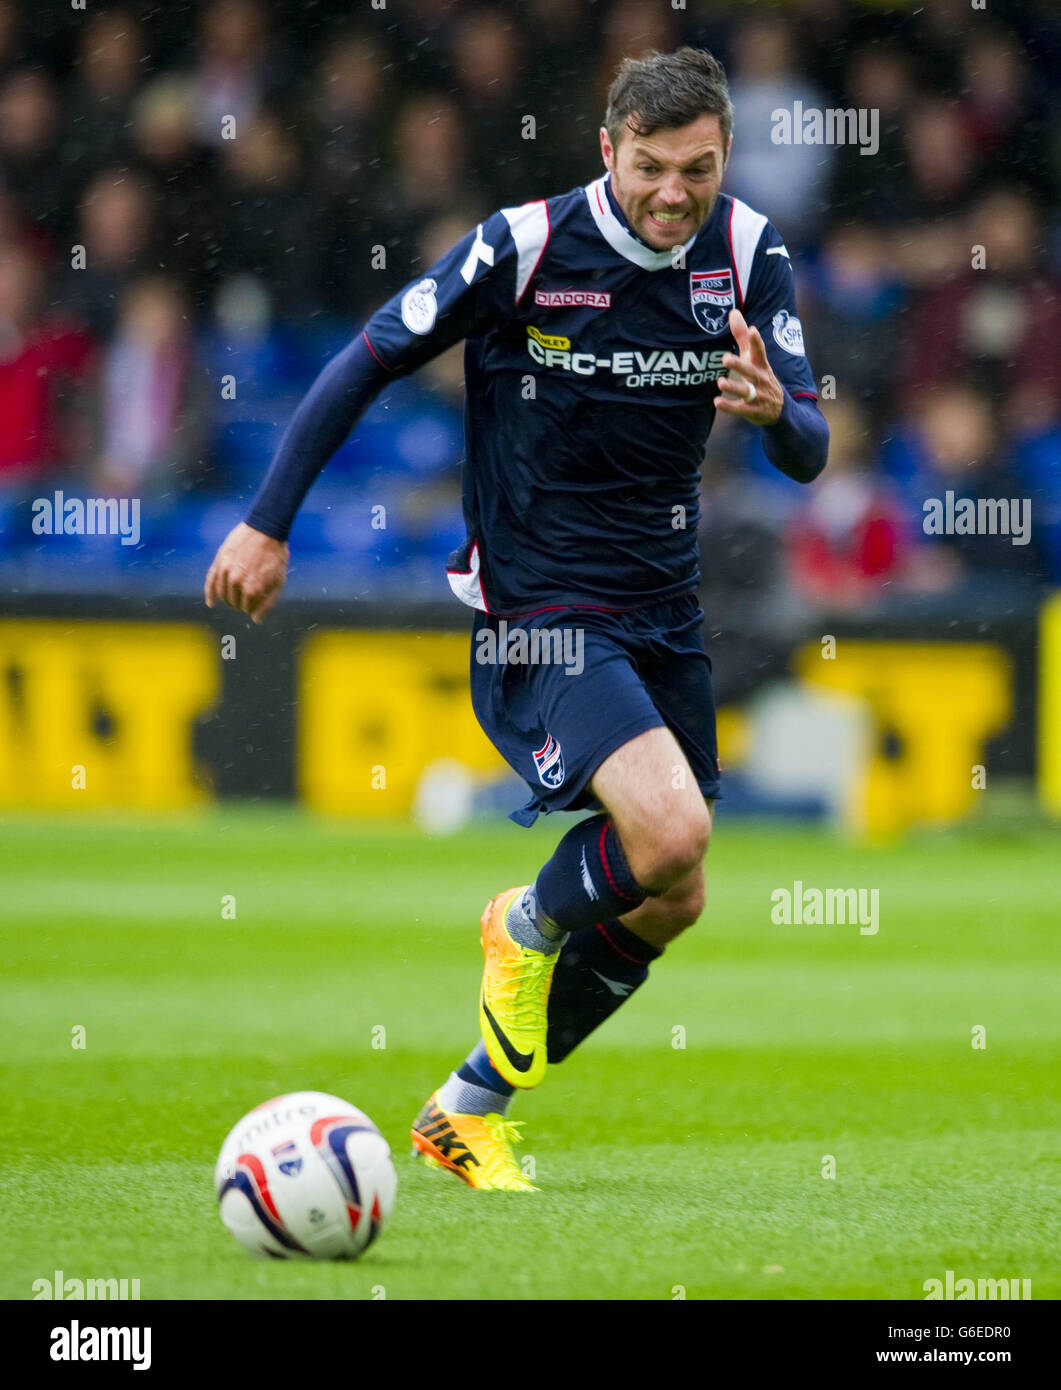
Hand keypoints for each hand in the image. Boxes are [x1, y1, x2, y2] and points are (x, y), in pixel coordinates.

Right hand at [204, 522, 288, 623]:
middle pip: (234, 602)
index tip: (258, 601)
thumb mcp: (278, 580)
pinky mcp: (219, 561)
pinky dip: (209, 594)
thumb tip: (256, 619)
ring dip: (229, 598)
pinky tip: (211, 603)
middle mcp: (237, 581)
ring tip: (237, 595)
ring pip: (223, 594)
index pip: (248, 609)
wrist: (266, 529)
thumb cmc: (276, 556)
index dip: (253, 607)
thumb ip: (268, 602)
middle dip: (241, 603)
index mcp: (253, 588)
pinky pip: (210, 581)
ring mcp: (226, 571)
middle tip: (249, 596)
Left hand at [713, 309, 783, 425]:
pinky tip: (717, 402)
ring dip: (733, 387)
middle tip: (725, 359)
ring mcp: (757, 396)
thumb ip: (742, 336)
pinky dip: (729, 406)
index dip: (756, 342)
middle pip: (750, 371)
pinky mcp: (752, 411)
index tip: (752, 330)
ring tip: (720, 382)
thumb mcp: (753, 358)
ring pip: (745, 391)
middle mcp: (760, 379)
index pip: (760, 351)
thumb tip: (733, 312)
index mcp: (761, 365)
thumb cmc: (761, 377)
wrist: (779, 409)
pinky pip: (739, 409)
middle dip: (739, 365)